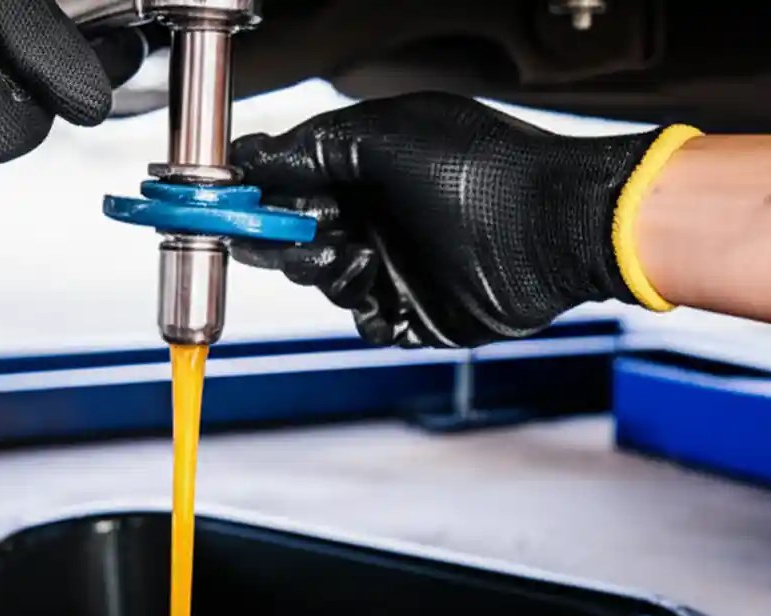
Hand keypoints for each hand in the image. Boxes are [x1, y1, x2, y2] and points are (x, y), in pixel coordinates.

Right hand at [230, 92, 677, 347]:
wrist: (551, 228)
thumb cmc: (480, 169)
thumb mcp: (381, 137)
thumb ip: (308, 149)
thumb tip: (250, 155)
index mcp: (363, 171)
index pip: (287, 187)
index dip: (252, 199)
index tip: (219, 208)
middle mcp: (377, 218)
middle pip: (295, 240)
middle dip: (285, 242)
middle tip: (298, 238)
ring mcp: (397, 266)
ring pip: (325, 284)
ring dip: (327, 273)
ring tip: (355, 259)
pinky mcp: (417, 313)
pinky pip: (366, 323)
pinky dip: (365, 312)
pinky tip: (382, 289)